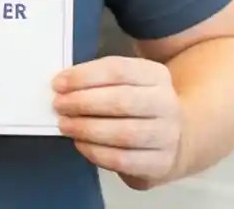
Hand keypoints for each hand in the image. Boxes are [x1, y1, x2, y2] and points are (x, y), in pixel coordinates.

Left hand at [52, 56, 182, 189]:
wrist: (174, 139)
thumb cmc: (137, 106)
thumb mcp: (128, 83)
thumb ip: (99, 80)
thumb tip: (62, 86)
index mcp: (156, 75)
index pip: (118, 70)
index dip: (85, 76)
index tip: (58, 83)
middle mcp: (166, 104)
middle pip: (122, 101)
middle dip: (83, 103)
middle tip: (59, 105)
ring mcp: (166, 135)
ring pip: (123, 133)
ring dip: (87, 129)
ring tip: (65, 125)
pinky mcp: (160, 163)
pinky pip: (123, 159)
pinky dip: (96, 152)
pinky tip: (80, 144)